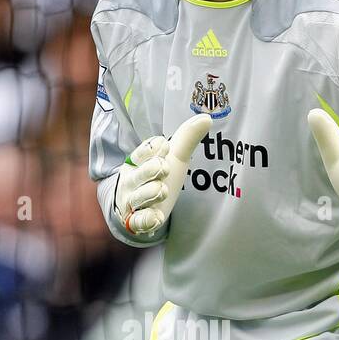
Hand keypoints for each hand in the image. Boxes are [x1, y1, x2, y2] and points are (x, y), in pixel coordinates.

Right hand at [115, 114, 211, 234]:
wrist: (141, 207)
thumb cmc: (157, 177)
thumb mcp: (172, 158)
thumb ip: (186, 138)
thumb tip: (207, 118)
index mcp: (137, 161)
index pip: (141, 152)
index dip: (152, 149)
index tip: (164, 145)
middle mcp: (131, 181)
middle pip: (139, 174)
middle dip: (151, 170)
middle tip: (164, 168)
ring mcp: (132, 202)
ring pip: (138, 197)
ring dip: (150, 193)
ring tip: (162, 189)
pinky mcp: (136, 221)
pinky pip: (138, 222)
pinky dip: (146, 220)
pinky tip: (156, 217)